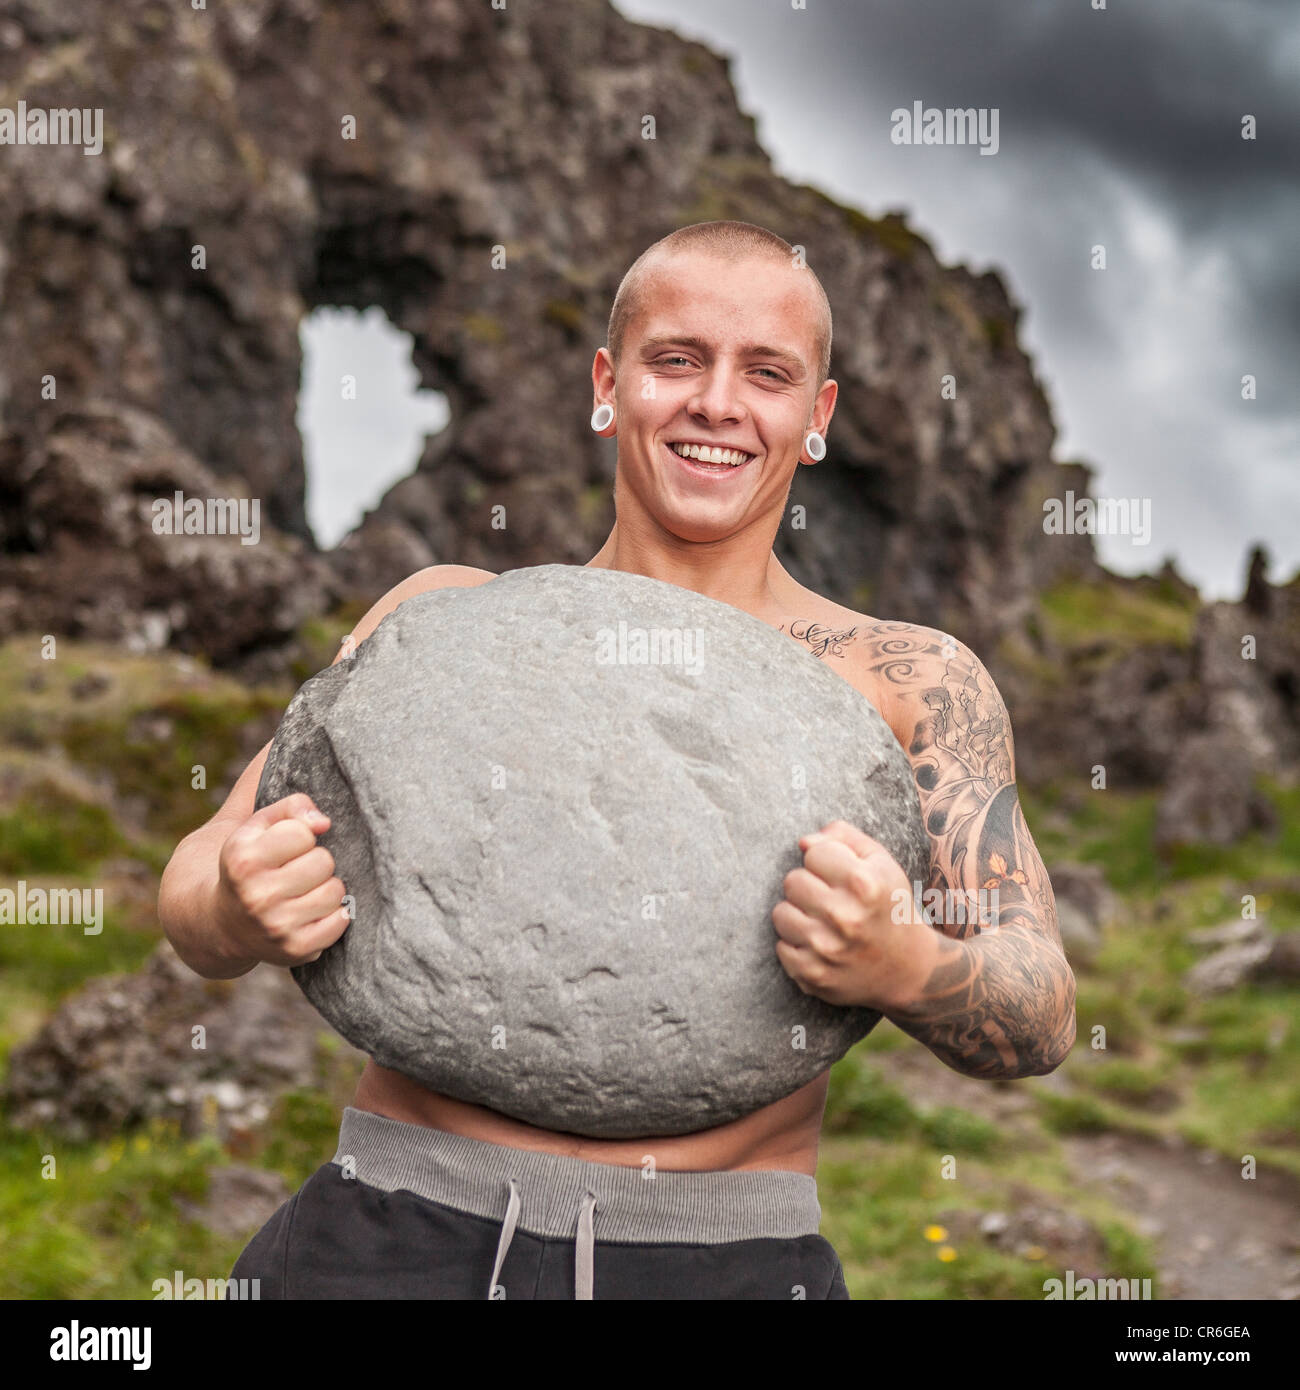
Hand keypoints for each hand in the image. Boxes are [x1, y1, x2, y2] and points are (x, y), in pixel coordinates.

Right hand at [215, 793, 349, 967]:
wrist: (221, 922)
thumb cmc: (249, 864)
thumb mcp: (256, 827)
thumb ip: (290, 807)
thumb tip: (324, 823)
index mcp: (243, 860)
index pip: (303, 832)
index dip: (300, 835)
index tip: (286, 846)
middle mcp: (256, 896)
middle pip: (323, 861)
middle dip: (315, 860)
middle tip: (297, 870)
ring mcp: (276, 926)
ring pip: (335, 891)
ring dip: (326, 886)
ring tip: (304, 890)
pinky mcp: (294, 949)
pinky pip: (340, 922)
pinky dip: (334, 914)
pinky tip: (313, 911)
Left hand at [771, 819, 933, 1010]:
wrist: (908, 969)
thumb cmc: (890, 906)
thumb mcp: (880, 863)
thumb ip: (843, 837)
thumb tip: (803, 842)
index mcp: (863, 884)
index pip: (813, 853)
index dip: (826, 862)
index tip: (842, 878)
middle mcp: (844, 917)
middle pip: (792, 881)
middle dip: (809, 886)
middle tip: (831, 900)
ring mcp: (826, 949)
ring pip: (780, 913)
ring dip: (799, 915)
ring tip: (823, 923)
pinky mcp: (812, 975)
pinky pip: (781, 947)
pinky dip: (797, 945)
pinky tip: (821, 947)